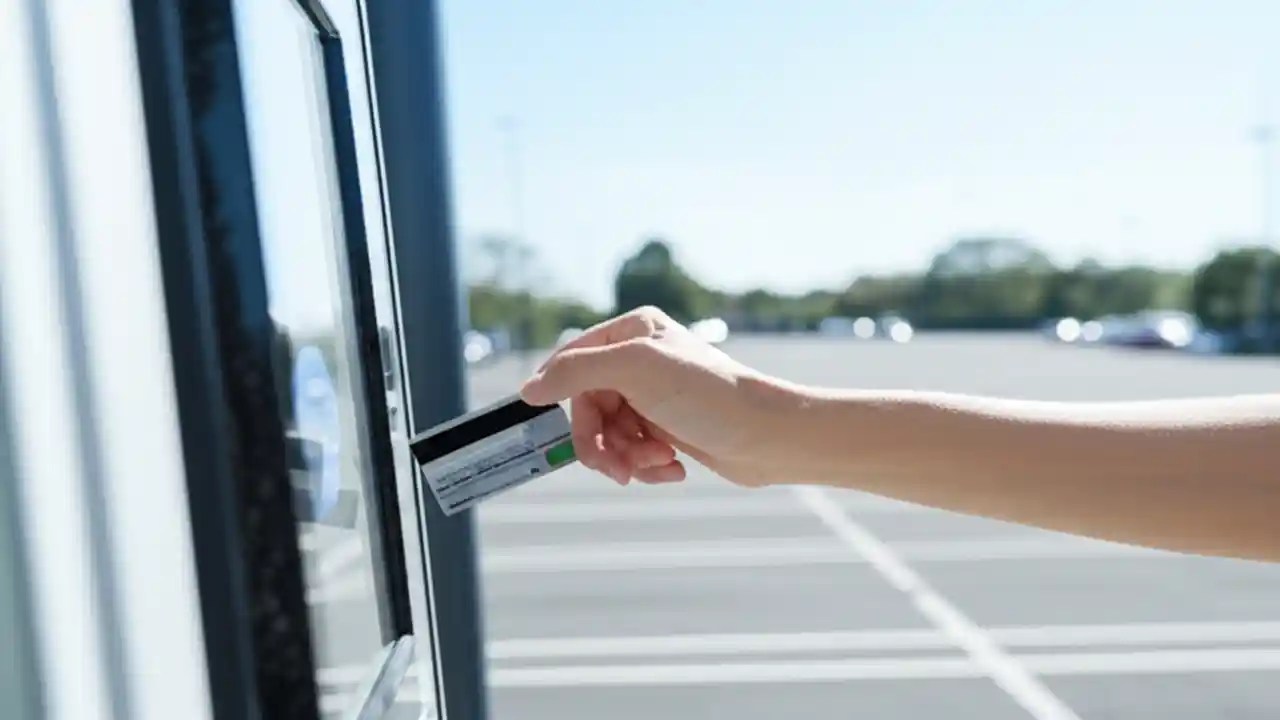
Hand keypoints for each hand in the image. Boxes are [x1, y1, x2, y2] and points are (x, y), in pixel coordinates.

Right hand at [520, 307, 796, 486]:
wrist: (767, 437)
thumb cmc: (709, 394)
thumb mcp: (635, 369)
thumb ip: (577, 372)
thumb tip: (528, 388)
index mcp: (633, 331)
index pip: (573, 360)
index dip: (558, 393)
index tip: (545, 421)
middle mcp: (642, 359)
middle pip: (588, 406)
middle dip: (602, 441)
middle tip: (618, 468)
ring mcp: (654, 395)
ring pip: (609, 434)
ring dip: (627, 457)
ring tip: (657, 464)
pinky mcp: (668, 428)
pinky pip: (634, 452)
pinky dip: (647, 466)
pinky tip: (673, 470)